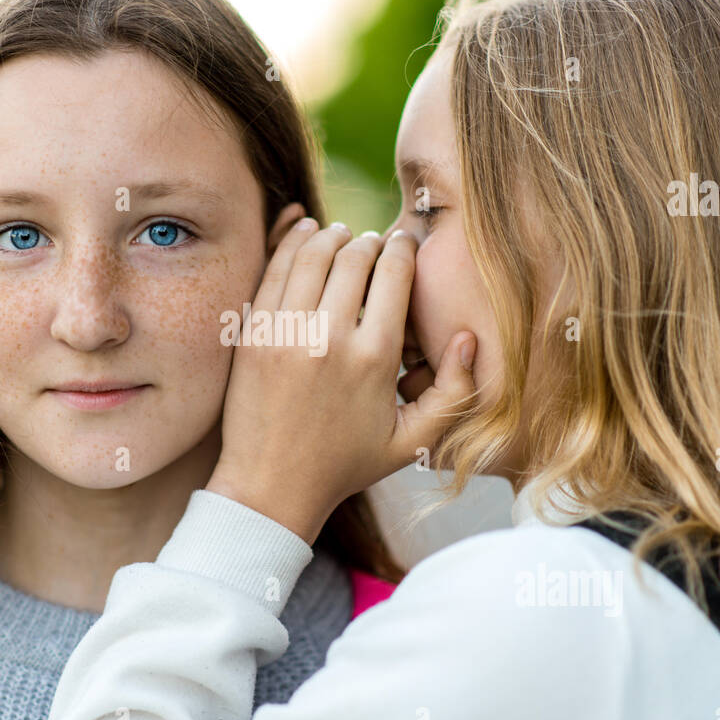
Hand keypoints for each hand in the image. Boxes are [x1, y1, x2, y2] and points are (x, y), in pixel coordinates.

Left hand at [206, 212, 476, 541]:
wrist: (271, 485)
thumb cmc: (345, 464)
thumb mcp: (413, 441)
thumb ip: (455, 392)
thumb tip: (467, 337)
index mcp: (373, 358)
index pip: (394, 274)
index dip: (402, 249)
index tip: (404, 245)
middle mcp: (328, 339)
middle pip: (353, 257)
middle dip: (368, 241)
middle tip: (372, 242)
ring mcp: (284, 333)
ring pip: (310, 255)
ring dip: (328, 235)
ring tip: (339, 234)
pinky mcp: (252, 334)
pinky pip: (273, 270)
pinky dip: (290, 243)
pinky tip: (303, 233)